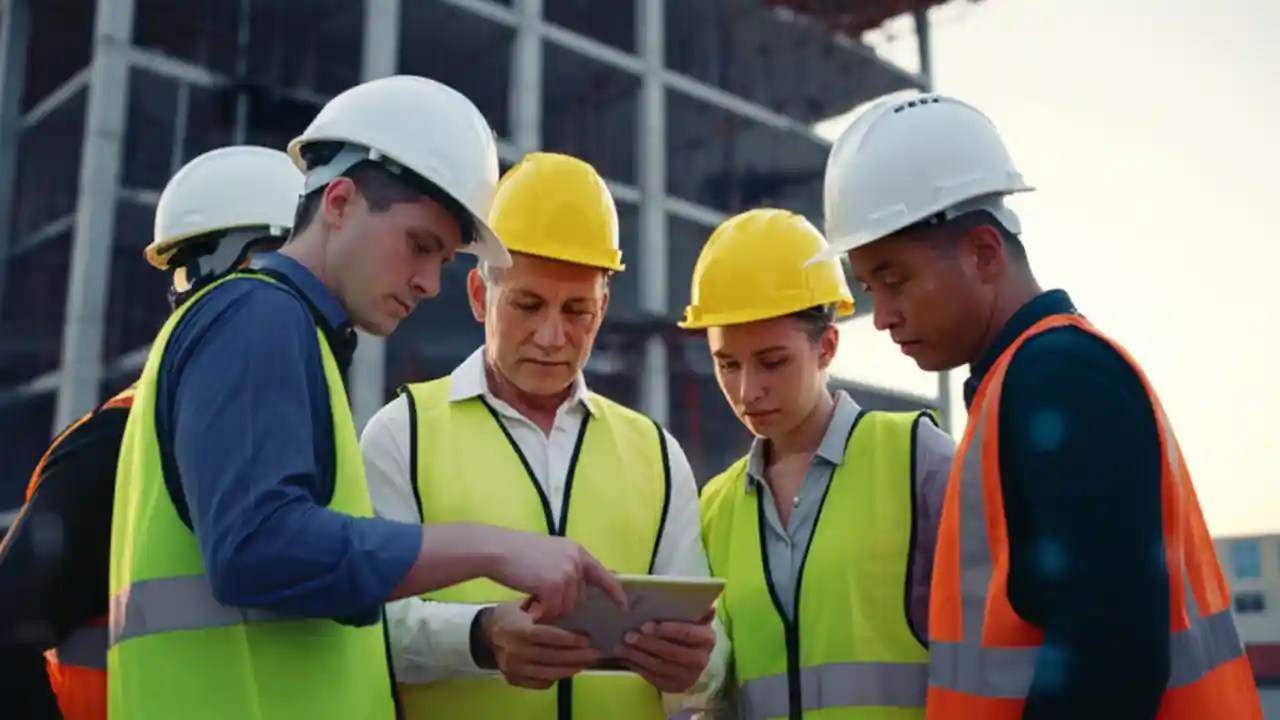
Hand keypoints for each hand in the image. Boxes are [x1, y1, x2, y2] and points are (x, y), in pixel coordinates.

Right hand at [482, 601, 600, 689]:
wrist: (486, 634)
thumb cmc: (510, 615)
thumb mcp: (523, 605)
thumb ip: (544, 609)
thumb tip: (572, 610)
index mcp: (517, 630)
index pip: (546, 636)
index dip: (568, 639)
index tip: (586, 639)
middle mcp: (514, 651)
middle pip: (550, 657)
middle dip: (575, 656)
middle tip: (594, 653)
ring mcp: (513, 668)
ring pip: (547, 672)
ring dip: (570, 669)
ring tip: (586, 663)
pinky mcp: (514, 679)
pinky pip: (540, 683)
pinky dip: (556, 678)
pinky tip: (569, 670)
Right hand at [489, 533, 627, 619]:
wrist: (497, 550)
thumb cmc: (518, 552)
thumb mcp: (551, 553)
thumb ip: (568, 566)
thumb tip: (579, 588)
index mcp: (577, 552)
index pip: (604, 575)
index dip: (615, 592)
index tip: (623, 606)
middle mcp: (576, 561)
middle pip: (580, 598)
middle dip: (564, 604)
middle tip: (543, 599)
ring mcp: (566, 573)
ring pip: (567, 607)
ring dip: (552, 609)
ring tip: (535, 599)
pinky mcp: (554, 586)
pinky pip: (554, 611)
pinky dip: (543, 613)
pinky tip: (532, 606)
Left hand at [613, 615, 716, 693]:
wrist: (689, 653)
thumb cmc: (684, 626)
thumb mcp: (689, 615)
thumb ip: (689, 607)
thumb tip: (700, 604)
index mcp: (707, 638)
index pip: (687, 633)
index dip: (666, 630)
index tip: (645, 625)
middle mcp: (701, 659)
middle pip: (671, 652)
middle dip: (647, 643)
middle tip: (627, 635)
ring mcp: (688, 676)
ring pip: (659, 666)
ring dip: (637, 656)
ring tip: (620, 647)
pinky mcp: (674, 686)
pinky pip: (653, 678)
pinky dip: (637, 667)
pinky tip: (625, 658)